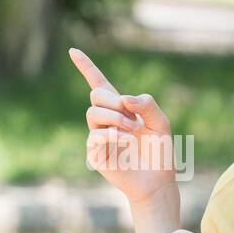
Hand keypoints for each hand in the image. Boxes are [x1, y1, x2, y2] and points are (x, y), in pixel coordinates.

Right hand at [69, 47, 174, 205]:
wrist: (158, 181)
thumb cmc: (160, 152)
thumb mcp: (161, 122)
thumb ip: (148, 105)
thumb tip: (125, 99)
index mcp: (120, 109)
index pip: (99, 84)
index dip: (86, 67)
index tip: (73, 51)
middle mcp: (106, 121)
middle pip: (95, 97)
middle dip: (113, 101)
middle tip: (132, 117)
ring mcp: (99, 138)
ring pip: (92, 114)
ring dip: (114, 118)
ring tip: (132, 130)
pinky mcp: (96, 155)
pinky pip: (95, 137)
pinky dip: (113, 135)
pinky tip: (127, 141)